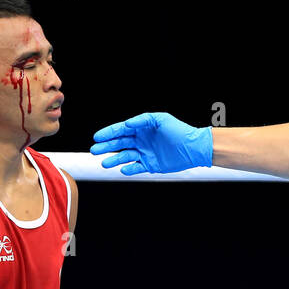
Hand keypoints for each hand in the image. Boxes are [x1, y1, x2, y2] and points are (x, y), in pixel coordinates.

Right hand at [90, 111, 212, 175]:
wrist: (193, 148)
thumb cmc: (179, 131)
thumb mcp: (161, 120)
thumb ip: (142, 120)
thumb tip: (127, 123)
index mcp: (142, 128)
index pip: (121, 130)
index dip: (109, 133)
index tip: (97, 137)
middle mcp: (141, 141)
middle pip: (119, 143)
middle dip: (106, 147)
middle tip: (94, 150)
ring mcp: (145, 153)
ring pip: (125, 156)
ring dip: (114, 159)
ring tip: (104, 163)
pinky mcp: (150, 165)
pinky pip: (136, 167)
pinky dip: (129, 169)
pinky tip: (123, 169)